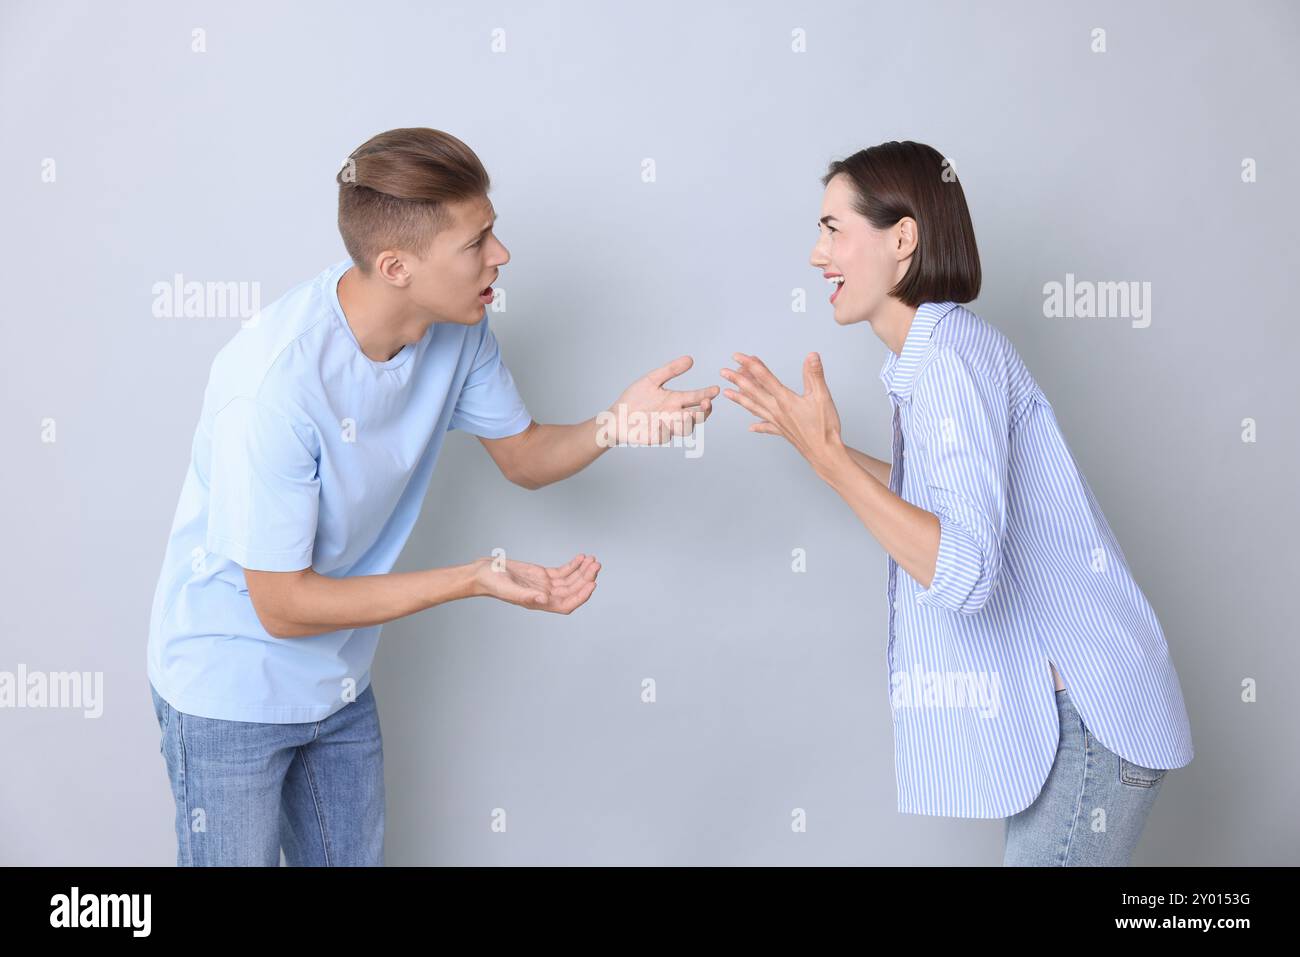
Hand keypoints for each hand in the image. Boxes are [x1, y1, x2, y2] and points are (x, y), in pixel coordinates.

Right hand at [474, 553, 600, 613]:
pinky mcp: (542, 574)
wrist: (483, 573)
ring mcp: (545, 585)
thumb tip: (545, 600)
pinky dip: (574, 565)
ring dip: (583, 570)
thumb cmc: (492, 583)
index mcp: (538, 603)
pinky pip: (563, 571)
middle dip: (585, 578)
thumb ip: (526, 595)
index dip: (581, 596)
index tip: (592, 584)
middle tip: (595, 565)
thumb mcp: (508, 589)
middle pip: (572, 590)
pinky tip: (581, 557)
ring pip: (570, 580)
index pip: (567, 604)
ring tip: (592, 560)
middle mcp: (545, 596)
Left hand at [605, 356, 719, 445]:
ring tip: (685, 414)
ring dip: (689, 421)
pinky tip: (659, 423)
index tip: (715, 389)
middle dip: (704, 410)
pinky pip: (667, 435)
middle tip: (706, 403)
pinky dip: (665, 429)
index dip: (707, 394)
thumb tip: (690, 359)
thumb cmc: (634, 399)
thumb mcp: (651, 380)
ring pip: (687, 427)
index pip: (696, 397)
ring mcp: (668, 427)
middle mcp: (675, 414)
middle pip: (698, 415)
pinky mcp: (658, 437)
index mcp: (675, 400)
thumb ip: (670, 370)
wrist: (616, 417)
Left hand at [720, 352, 847, 477]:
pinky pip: (766, 427)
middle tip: (723, 372)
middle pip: (753, 392)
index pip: (764, 378)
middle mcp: (777, 411)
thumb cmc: (824, 427)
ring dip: (740, 399)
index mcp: (785, 400)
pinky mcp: (782, 432)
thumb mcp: (822, 397)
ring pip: (754, 408)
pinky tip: (751, 427)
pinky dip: (758, 426)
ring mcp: (777, 422)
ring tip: (727, 393)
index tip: (737, 356)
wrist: (824, 453)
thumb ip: (815, 375)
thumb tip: (811, 356)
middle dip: (737, 380)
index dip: (750, 365)